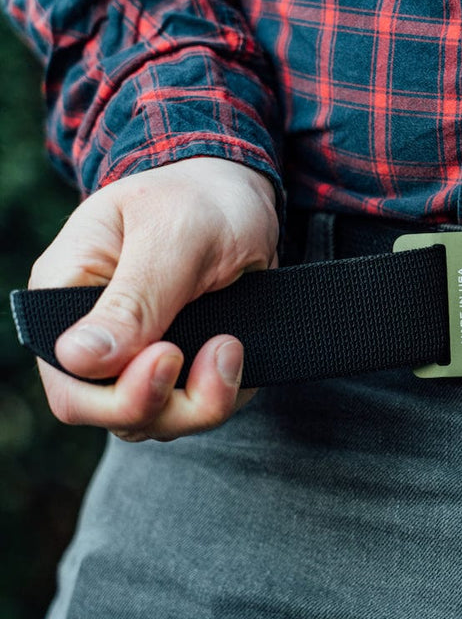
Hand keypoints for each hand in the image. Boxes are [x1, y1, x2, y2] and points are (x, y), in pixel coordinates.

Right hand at [28, 157, 278, 440]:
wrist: (236, 197)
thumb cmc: (197, 201)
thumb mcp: (172, 235)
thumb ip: (134, 298)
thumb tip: (80, 358)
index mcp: (66, 296)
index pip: (70, 383)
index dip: (119, 392)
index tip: (171, 354)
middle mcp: (94, 337)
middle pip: (115, 415)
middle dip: (172, 404)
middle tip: (222, 353)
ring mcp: (135, 359)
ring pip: (159, 421)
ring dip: (206, 401)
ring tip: (233, 345)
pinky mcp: (179, 369)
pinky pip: (198, 408)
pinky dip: (226, 393)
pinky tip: (240, 353)